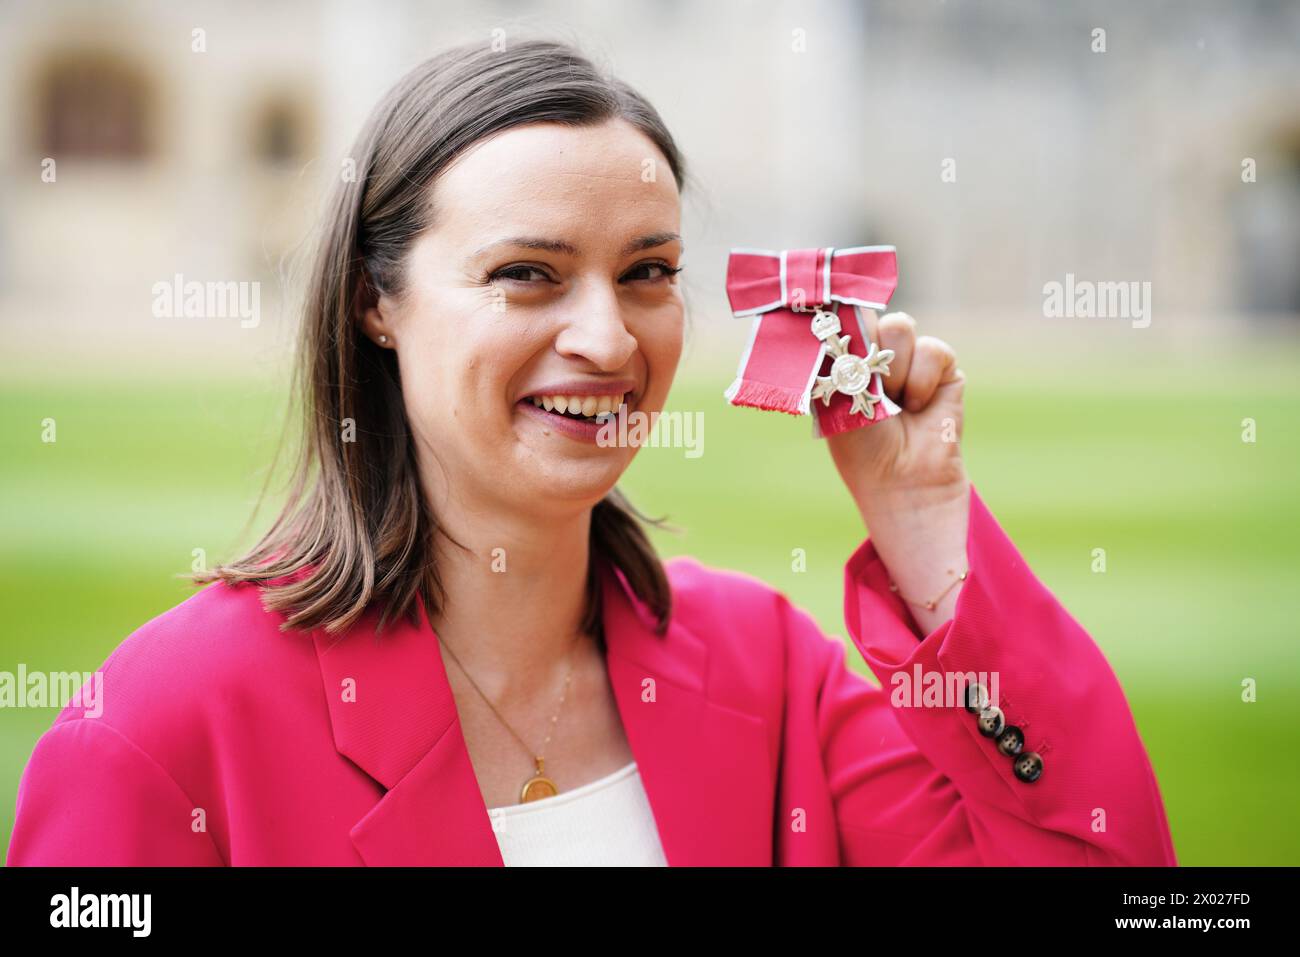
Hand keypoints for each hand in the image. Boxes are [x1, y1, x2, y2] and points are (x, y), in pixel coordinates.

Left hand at [825, 311, 966, 502]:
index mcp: (842, 358)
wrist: (900, 478)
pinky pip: (932, 349)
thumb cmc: (860, 445)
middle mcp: (874, 354)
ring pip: (899, 326)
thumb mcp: (836, 395)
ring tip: (893, 404)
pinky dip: (921, 381)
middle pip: (869, 313)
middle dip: (864, 345)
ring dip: (893, 369)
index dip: (836, 313)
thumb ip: (835, 352)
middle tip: (864, 383)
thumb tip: (834, 306)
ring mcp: (909, 359)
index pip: (838, 315)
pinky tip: (917, 407)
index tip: (829, 320)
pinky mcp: (943, 368)